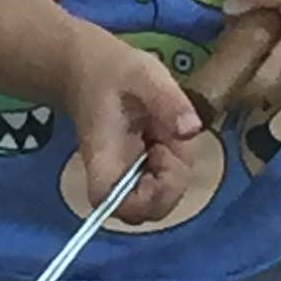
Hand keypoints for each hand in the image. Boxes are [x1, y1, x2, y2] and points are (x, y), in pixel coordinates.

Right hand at [61, 28, 203, 225]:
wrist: (88, 69)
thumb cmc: (111, 70)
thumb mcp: (144, 74)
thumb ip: (167, 100)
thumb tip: (191, 130)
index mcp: (104, 157)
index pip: (111, 201)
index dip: (144, 197)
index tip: (161, 156)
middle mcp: (111, 177)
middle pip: (142, 211)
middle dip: (170, 182)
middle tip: (168, 141)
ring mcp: (125, 179)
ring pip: (157, 202)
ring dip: (175, 172)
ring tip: (165, 133)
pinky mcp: (137, 174)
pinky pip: (161, 186)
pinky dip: (174, 165)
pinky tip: (165, 137)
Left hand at [223, 0, 280, 113]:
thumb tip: (226, 7)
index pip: (263, 84)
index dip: (233, 88)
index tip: (209, 81)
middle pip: (261, 90)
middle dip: (241, 77)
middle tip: (222, 56)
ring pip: (274, 90)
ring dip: (258, 75)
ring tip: (245, 51)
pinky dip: (274, 73)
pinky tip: (270, 50)